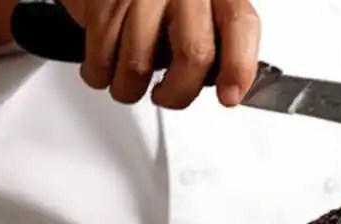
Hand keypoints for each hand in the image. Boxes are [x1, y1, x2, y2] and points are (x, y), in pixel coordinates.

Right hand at [59, 0, 260, 109]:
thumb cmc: (164, 5)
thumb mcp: (202, 18)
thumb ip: (219, 48)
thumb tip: (227, 89)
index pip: (240, 24)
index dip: (238, 66)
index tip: (229, 97)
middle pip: (194, 52)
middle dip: (178, 92)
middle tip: (166, 97)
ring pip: (139, 59)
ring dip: (129, 88)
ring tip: (128, 86)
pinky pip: (101, 49)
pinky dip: (99, 72)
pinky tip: (104, 70)